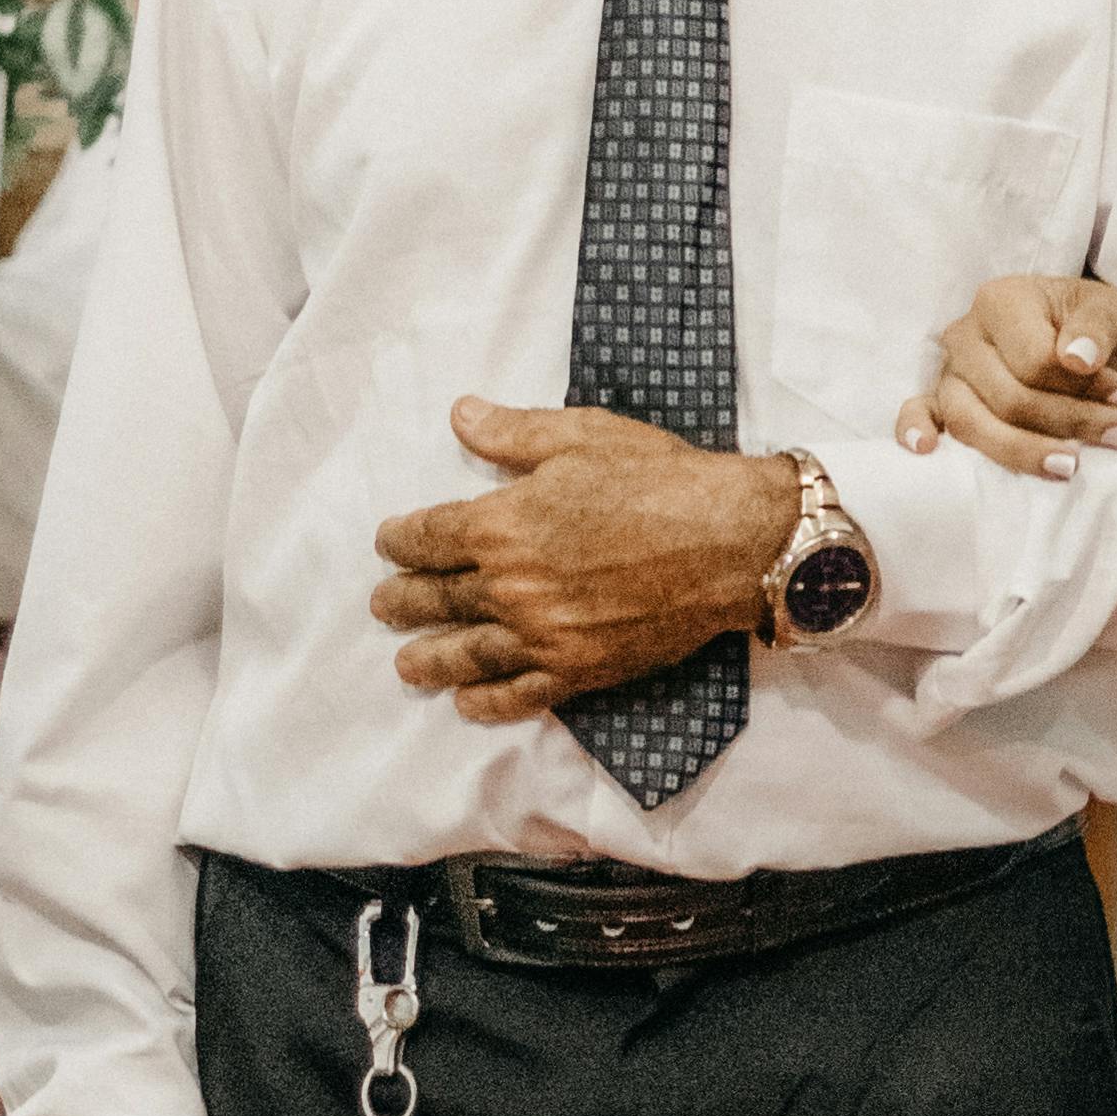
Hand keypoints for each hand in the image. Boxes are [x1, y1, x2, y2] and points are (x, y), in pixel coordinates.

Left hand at [373, 402, 800, 716]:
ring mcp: (544, 635)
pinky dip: (488, 700)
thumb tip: (459, 415)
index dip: (400, 540)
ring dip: (428, 658)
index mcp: (501, 525)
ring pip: (466, 653)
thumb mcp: (582, 436)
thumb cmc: (660, 479)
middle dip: (403, 600)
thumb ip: (512, 433)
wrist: (732, 541)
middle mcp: (510, 587)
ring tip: (406, 664)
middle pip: (435, 599)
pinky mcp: (581, 668)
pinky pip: (521, 693)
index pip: (426, 537)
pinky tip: (468, 700)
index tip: (391, 542)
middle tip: (384, 605)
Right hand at [902, 275, 1116, 481]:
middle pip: (1007, 398)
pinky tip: (925, 450)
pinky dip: (915, 430)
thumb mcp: (1113, 313)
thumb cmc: (1096, 325)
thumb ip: (1098, 329)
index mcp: (1001, 301)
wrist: (1088, 338)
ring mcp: (950, 370)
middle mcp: (966, 334)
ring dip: (1024, 451)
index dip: (1082, 389)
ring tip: (1071, 466)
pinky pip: (919, 413)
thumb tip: (1076, 359)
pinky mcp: (943, 399)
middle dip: (1069, 423)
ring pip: (971, 421)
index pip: (1034, 362)